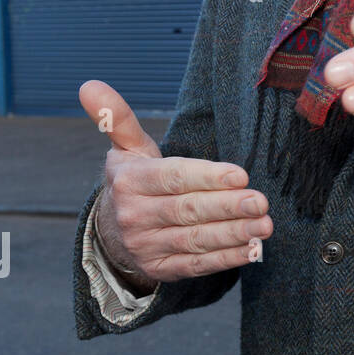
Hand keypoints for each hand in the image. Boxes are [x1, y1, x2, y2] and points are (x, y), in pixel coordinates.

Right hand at [78, 80, 272, 289]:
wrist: (111, 232)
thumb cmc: (135, 179)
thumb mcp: (127, 148)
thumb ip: (118, 118)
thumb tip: (89, 84)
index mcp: (130, 181)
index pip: (173, 178)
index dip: (207, 177)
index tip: (240, 175)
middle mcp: (135, 216)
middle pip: (188, 211)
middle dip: (227, 207)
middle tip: (261, 201)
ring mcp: (146, 246)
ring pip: (195, 240)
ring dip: (233, 234)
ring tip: (264, 225)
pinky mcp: (160, 269)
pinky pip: (196, 265)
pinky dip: (225, 259)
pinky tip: (252, 249)